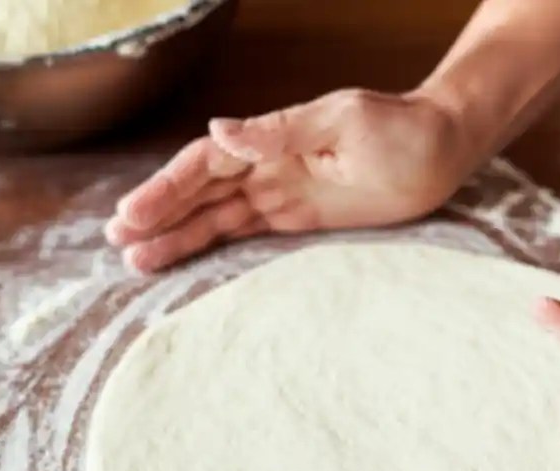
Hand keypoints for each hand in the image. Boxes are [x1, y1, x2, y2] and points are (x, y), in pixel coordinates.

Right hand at [107, 89, 476, 272]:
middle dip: (159, 214)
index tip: (132, 213)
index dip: (167, 188)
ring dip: (177, 236)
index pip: (205, 163)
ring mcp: (281, 193)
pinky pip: (246, 234)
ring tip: (136, 261)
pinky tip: (185, 260)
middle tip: (117, 241)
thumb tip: (221, 129)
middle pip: (200, 192)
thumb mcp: (342, 121)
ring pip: (216, 217)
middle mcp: (268, 165)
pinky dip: (214, 245)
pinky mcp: (298, 219)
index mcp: (272, 139)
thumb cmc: (399, 128)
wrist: (442, 150)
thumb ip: (281, 131)